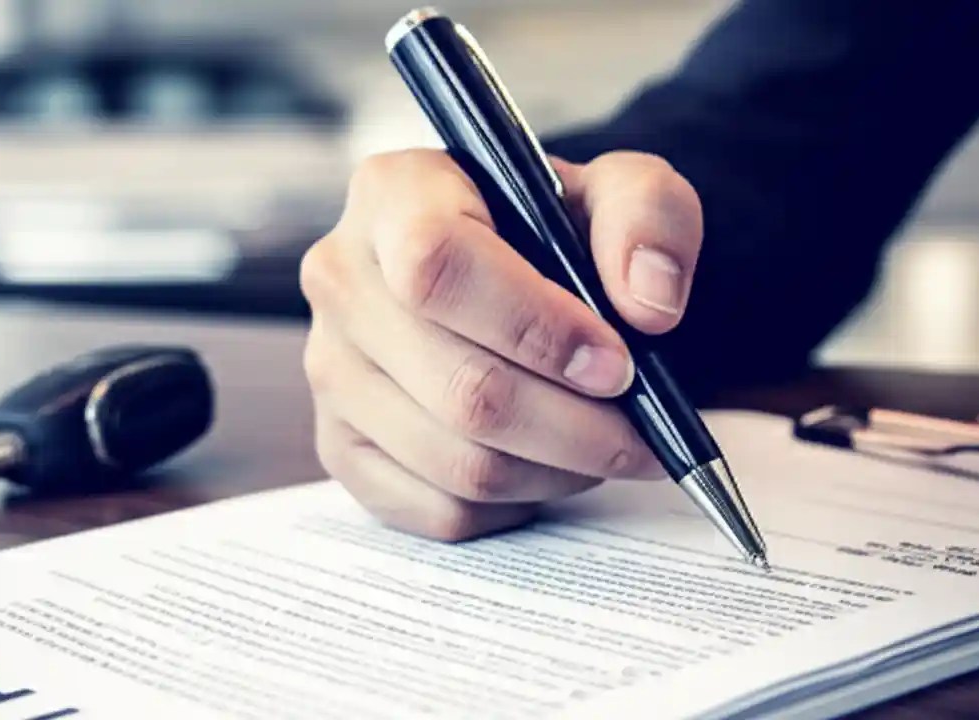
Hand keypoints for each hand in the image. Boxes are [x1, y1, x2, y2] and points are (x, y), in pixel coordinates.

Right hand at [301, 149, 703, 540]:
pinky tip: (542, 464)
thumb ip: (647, 215)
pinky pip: (438, 509)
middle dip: (574, 427)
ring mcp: (331, 370)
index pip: (437, 266)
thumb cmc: (554, 232)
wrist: (510, 278)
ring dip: (554, 471)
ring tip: (600, 445)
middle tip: (639, 432)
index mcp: (392, 194)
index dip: (535, 327)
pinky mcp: (340, 445)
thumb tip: (647, 303)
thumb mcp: (619, 189)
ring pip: (456, 463)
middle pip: (460, 389)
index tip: (615, 365)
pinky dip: (512, 505)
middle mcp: (341, 280)